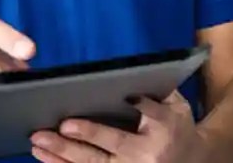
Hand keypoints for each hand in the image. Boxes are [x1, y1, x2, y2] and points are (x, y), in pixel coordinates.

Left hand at [30, 90, 205, 162]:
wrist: (193, 161)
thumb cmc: (177, 127)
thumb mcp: (178, 107)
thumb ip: (158, 93)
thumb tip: (129, 78)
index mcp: (165, 129)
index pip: (148, 114)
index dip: (135, 106)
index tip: (115, 98)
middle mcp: (149, 154)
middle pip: (112, 146)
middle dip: (82, 138)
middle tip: (56, 128)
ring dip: (64, 155)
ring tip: (39, 142)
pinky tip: (46, 157)